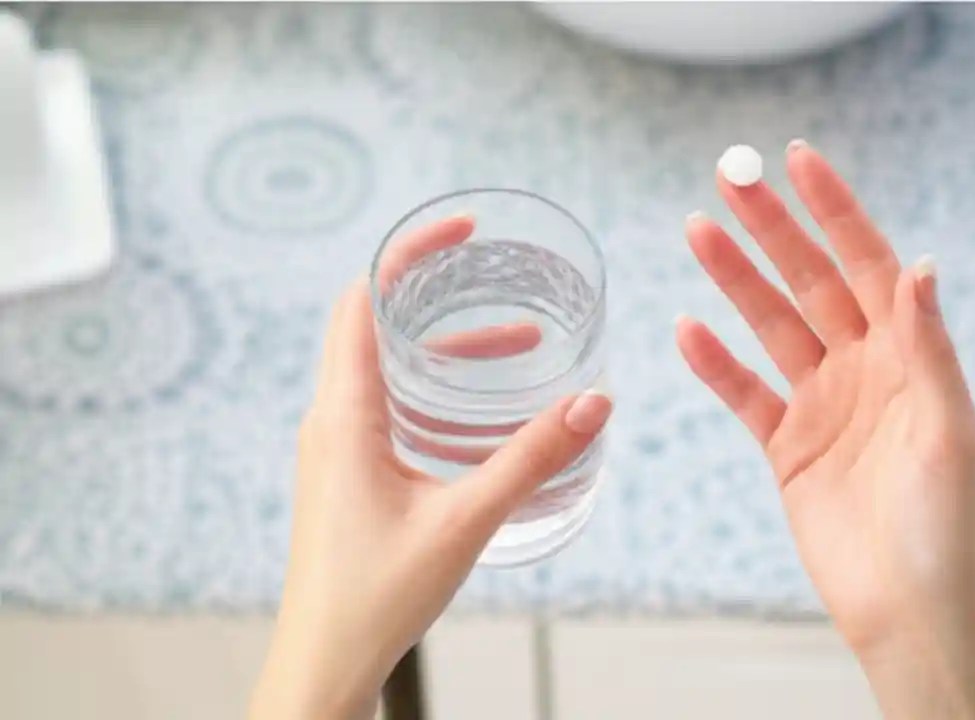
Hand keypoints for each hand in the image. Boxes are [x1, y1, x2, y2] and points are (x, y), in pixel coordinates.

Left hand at [250, 222, 611, 719]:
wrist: (324, 662)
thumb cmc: (375, 596)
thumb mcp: (466, 521)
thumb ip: (531, 458)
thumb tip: (594, 403)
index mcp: (344, 414)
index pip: (364, 299)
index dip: (409, 254)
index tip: (460, 230)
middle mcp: (331, 420)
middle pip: (377, 324)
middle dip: (443, 297)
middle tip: (497, 278)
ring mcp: (336, 447)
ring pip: (387, 369)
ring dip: (448, 350)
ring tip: (519, 349)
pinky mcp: (348, 474)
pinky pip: (387, 405)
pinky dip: (435, 390)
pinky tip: (484, 416)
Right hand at [677, 142, 974, 718]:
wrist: (908, 610)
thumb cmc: (946, 527)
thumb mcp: (948, 431)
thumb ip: (928, 350)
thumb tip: (921, 266)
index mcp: (909, 356)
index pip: (868, 264)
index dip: (834, 211)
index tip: (798, 160)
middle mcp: (865, 370)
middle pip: (809, 282)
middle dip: (772, 229)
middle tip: (728, 176)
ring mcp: (823, 405)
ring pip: (771, 326)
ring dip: (734, 280)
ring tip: (697, 229)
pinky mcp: (788, 447)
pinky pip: (745, 393)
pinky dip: (716, 363)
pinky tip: (689, 328)